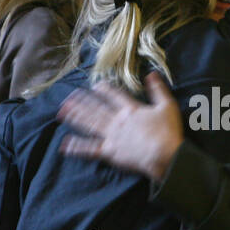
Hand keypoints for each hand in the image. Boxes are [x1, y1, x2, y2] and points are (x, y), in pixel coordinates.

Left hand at [57, 72, 182, 181]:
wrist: (165, 155)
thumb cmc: (168, 132)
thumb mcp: (167, 106)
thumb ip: (158, 89)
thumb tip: (151, 74)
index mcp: (130, 109)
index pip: (114, 95)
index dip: (104, 89)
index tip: (95, 85)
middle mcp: (117, 120)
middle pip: (96, 108)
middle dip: (81, 102)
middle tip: (68, 96)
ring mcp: (111, 136)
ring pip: (89, 124)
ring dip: (75, 118)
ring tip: (61, 112)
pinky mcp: (109, 152)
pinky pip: (90, 148)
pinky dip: (77, 146)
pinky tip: (65, 143)